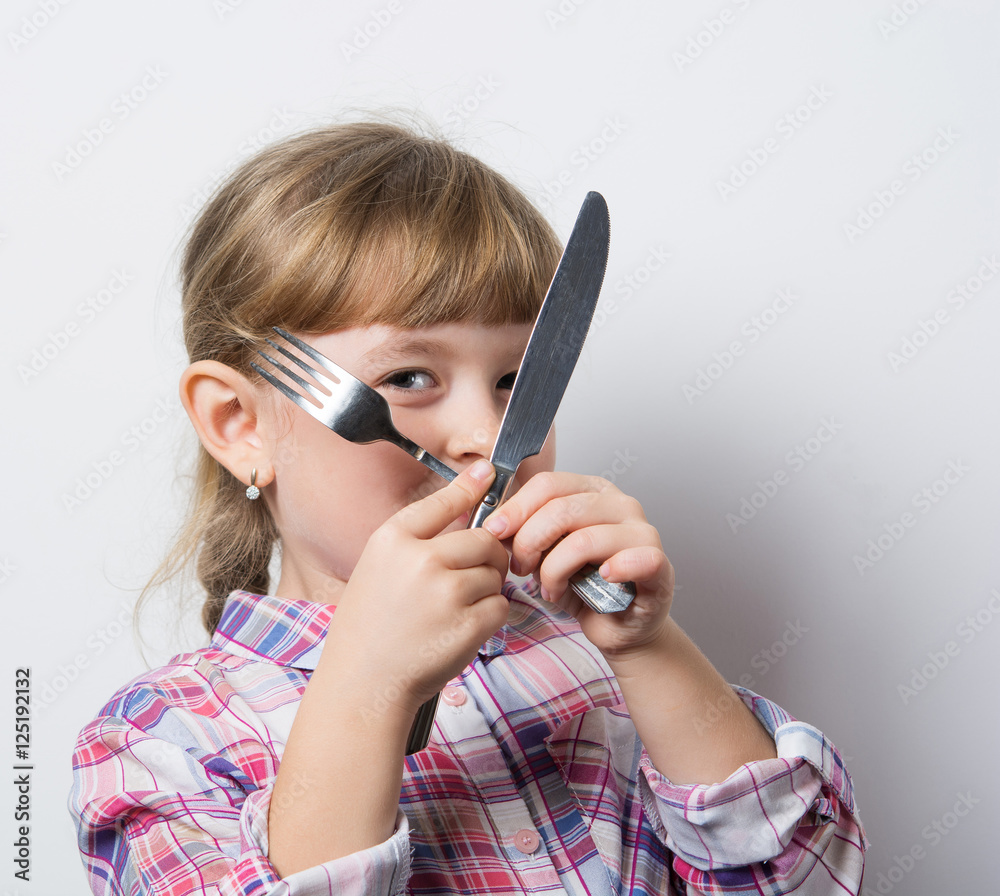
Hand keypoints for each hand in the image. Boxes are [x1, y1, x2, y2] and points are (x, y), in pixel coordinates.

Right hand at [325, 459, 509, 716]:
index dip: (470, 487)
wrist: (363, 683)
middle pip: (484, 540)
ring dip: (487, 590)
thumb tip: (465, 503)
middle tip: (475, 576)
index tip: (489, 472)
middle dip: (488, 557)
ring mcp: (446, 593)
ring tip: (456, 610)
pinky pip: (501, 607)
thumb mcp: (378, 568)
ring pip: (496, 574)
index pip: (443, 502)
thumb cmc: (369, 628)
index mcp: (392, 540)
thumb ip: (417, 540)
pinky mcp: (468, 625)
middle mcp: (420, 559)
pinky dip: (491, 618)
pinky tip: (463, 629)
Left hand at [483, 471, 673, 661]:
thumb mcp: (546, 553)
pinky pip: (635, 559)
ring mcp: (643, 532)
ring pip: (584, 540)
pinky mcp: (659, 565)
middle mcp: (620, 504)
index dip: (515, 508)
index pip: (548, 484)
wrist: (620, 627)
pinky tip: (600, 580)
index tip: (494, 531)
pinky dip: (613, 570)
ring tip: (551, 588)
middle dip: (529, 541)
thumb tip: (494, 524)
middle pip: (561, 509)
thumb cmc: (584, 588)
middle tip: (520, 568)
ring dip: (556, 570)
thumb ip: (527, 532)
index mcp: (592, 491)